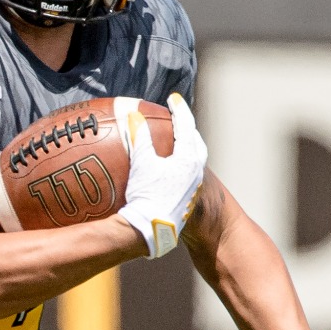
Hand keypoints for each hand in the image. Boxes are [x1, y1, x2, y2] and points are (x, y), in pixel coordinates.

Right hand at [116, 92, 206, 258]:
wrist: (154, 230)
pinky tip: (166, 169)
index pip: (186, 126)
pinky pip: (187, 173)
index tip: (173, 99)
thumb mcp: (142, 163)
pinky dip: (179, 164)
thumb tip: (133, 115)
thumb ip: (139, 137)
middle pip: (196, 143)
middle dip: (187, 129)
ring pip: (194, 159)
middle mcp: (197, 170)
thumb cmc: (149, 196)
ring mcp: (194, 186)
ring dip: (186, 148)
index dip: (179, 110)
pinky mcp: (188, 199)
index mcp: (189, 158)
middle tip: (178, 119)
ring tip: (174, 142)